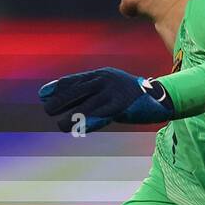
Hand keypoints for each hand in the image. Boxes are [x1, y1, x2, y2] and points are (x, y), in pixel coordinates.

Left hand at [39, 67, 173, 132]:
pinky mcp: (121, 107)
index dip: (58, 87)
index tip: (43, 94)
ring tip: (60, 125)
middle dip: (61, 100)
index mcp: (102, 75)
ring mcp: (113, 93)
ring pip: (87, 106)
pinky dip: (88, 123)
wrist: (161, 98)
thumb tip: (75, 105)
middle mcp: (106, 81)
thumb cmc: (134, 97)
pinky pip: (101, 117)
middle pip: (78, 91)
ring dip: (71, 116)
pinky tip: (78, 129)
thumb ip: (96, 94)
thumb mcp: (113, 90)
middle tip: (47, 109)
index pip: (75, 80)